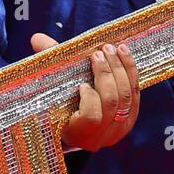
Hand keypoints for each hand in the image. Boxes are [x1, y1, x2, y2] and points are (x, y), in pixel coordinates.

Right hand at [32, 33, 140, 150]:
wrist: (78, 127)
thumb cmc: (59, 108)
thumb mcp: (53, 91)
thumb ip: (48, 65)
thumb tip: (37, 38)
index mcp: (78, 134)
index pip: (91, 117)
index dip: (90, 99)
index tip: (82, 84)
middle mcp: (102, 136)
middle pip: (111, 101)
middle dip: (106, 73)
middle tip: (99, 52)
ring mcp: (120, 128)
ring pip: (126, 96)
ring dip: (120, 68)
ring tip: (112, 48)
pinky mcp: (132, 116)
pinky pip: (136, 92)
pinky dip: (130, 70)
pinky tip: (124, 53)